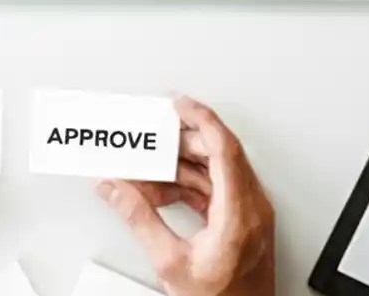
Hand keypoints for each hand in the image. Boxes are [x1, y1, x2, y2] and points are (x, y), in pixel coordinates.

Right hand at [97, 97, 275, 295]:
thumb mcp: (170, 264)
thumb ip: (140, 220)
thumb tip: (116, 190)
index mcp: (240, 213)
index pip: (224, 148)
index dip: (200, 118)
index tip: (179, 104)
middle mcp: (252, 208)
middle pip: (219, 154)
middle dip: (182, 140)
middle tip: (152, 134)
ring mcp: (251, 214)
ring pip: (216, 170)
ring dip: (181, 165)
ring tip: (146, 167)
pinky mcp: (243, 221)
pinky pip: (216, 188)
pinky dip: (188, 184)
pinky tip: (161, 190)